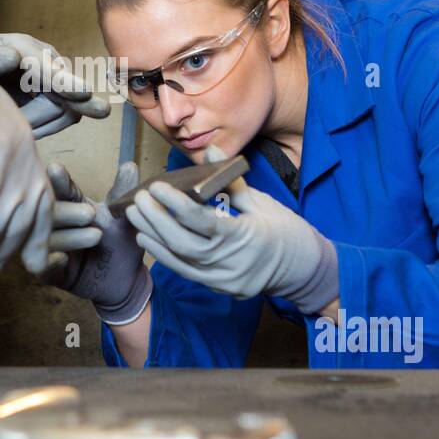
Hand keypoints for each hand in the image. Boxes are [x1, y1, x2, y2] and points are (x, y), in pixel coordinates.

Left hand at [0, 33, 110, 138]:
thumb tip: (13, 57)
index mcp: (23, 46)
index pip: (45, 67)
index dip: (63, 81)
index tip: (82, 93)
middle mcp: (45, 57)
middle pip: (67, 85)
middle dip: (80, 99)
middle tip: (102, 110)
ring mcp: (56, 75)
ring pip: (69, 104)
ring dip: (49, 121)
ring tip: (24, 129)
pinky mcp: (59, 92)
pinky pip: (65, 113)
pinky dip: (50, 125)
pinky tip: (32, 129)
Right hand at [43, 160, 151, 324]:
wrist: (124, 281)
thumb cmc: (122, 243)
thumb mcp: (125, 217)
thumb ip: (125, 193)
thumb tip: (130, 166)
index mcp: (71, 204)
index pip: (61, 190)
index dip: (59, 181)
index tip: (55, 169)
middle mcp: (55, 224)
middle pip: (48, 212)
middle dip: (66, 211)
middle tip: (90, 214)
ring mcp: (48, 248)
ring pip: (44, 239)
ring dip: (69, 237)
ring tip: (96, 237)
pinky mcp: (48, 272)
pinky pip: (40, 266)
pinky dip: (49, 262)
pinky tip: (63, 259)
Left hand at [125, 147, 338, 312]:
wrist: (303, 270)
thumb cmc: (285, 231)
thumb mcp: (263, 202)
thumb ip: (231, 181)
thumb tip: (211, 151)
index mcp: (244, 236)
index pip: (202, 221)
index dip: (175, 205)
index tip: (157, 187)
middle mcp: (230, 262)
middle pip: (183, 243)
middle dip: (156, 220)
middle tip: (138, 199)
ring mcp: (223, 279)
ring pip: (179, 260)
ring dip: (153, 237)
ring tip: (135, 215)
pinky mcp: (217, 287)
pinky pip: (185, 271)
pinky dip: (164, 254)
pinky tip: (147, 237)